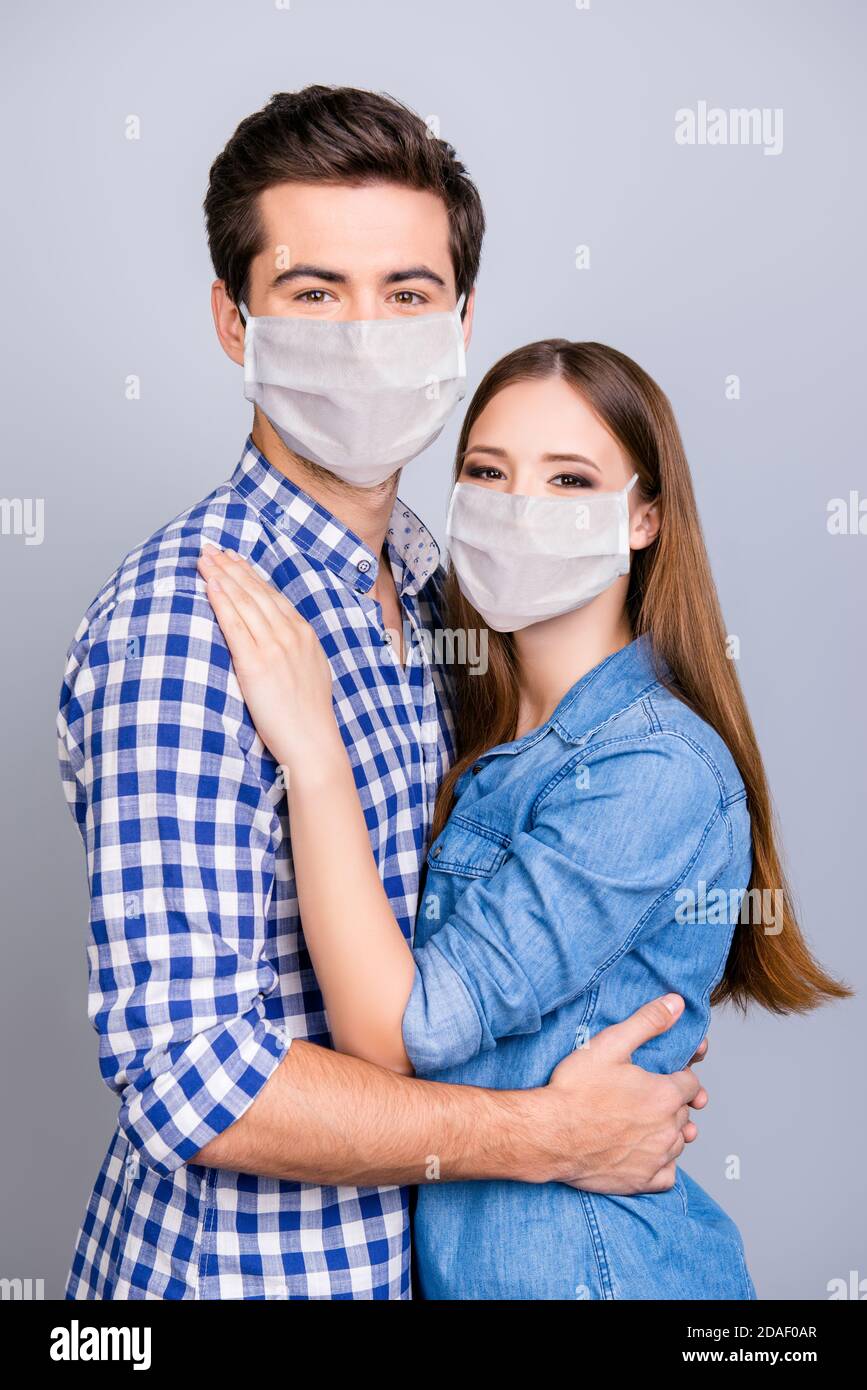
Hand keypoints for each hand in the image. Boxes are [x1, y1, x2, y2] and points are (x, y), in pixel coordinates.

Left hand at [197, 546, 337, 768]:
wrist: (312, 741)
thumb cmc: (309, 715)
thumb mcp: (311, 671)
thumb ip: (295, 650)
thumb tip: (279, 641)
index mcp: (304, 635)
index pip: (272, 596)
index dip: (249, 574)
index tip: (232, 559)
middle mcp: (291, 634)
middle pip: (255, 592)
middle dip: (231, 567)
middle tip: (210, 549)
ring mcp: (274, 647)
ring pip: (243, 601)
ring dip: (221, 576)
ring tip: (203, 559)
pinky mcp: (256, 663)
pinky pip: (234, 623)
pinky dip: (221, 600)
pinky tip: (209, 584)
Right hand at [534, 994, 706, 1193]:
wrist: (547, 1134)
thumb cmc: (574, 1090)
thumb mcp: (610, 1044)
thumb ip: (647, 1022)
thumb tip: (677, 1004)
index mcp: (665, 1095)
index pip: (692, 1084)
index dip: (681, 1076)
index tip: (668, 1074)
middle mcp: (667, 1129)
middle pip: (685, 1113)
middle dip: (673, 1103)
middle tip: (648, 1095)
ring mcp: (656, 1158)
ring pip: (678, 1143)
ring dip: (670, 1132)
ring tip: (648, 1121)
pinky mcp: (641, 1181)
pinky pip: (668, 1175)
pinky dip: (662, 1165)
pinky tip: (646, 1152)